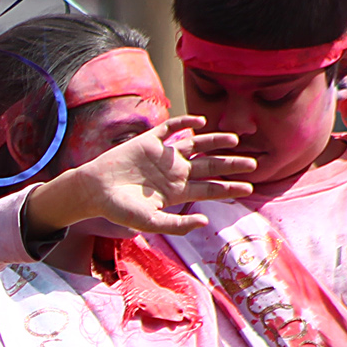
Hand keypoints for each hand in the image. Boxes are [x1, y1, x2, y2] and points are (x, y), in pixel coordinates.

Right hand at [23, 119, 255, 237]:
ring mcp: (162, 156)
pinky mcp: (148, 141)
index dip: (229, 188)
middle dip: (231, 165)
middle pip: (209, 166)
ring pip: (195, 145)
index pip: (209, 189)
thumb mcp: (149, 223)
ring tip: (234, 139)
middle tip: (253, 163)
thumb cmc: (118, 209)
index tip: (249, 188)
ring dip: (215, 142)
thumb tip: (204, 221)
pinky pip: (170, 128)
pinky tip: (199, 122)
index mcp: (176, 191)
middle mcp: (173, 171)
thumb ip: (176, 225)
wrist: (92, 190)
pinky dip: (185, 123)